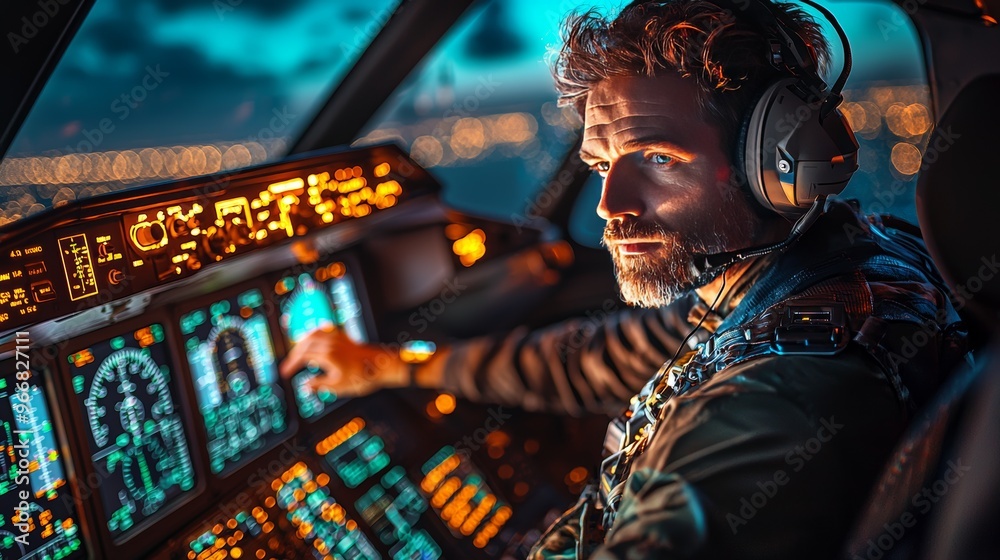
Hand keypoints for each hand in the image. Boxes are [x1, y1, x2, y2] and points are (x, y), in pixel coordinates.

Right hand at [279, 327, 407, 397]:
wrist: (382, 365)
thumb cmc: (363, 376)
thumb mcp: (338, 386)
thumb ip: (319, 385)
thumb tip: (305, 386)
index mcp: (326, 354)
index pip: (302, 356)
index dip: (291, 364)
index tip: (286, 372)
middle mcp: (330, 343)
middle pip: (305, 344)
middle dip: (294, 354)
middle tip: (289, 365)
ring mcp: (338, 338)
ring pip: (314, 334)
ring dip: (302, 342)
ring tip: (297, 349)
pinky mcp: (345, 337)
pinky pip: (325, 330)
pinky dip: (316, 333)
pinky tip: (315, 336)